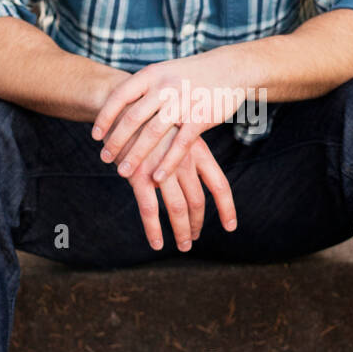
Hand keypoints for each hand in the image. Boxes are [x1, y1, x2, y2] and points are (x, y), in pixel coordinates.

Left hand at [91, 49, 241, 184]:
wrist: (230, 68)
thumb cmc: (192, 74)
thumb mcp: (164, 72)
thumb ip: (144, 88)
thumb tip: (117, 105)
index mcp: (152, 74)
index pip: (120, 96)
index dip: (105, 117)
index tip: (95, 136)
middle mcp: (165, 87)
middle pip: (133, 118)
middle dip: (116, 141)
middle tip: (104, 158)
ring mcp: (183, 102)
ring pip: (153, 134)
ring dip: (136, 155)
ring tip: (123, 172)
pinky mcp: (201, 118)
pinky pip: (180, 144)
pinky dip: (167, 162)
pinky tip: (156, 177)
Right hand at [126, 126, 237, 251]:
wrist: (121, 105)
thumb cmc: (150, 120)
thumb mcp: (177, 129)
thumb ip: (188, 151)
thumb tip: (197, 174)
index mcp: (196, 150)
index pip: (219, 184)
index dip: (227, 208)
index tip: (230, 226)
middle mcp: (182, 160)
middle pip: (197, 201)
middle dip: (197, 224)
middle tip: (193, 238)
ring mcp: (161, 168)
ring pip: (177, 209)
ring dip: (181, 231)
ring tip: (182, 246)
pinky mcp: (138, 175)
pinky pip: (149, 210)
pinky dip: (154, 230)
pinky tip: (156, 244)